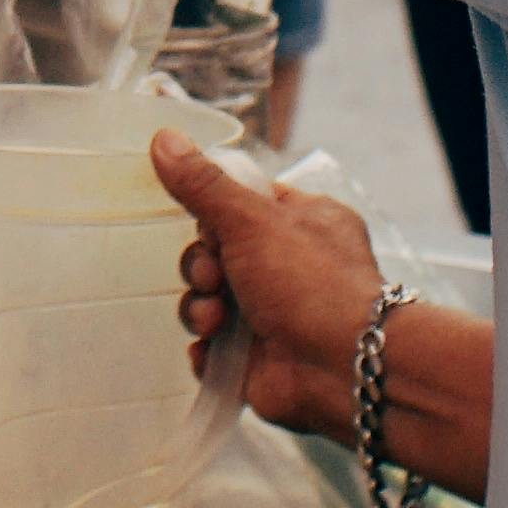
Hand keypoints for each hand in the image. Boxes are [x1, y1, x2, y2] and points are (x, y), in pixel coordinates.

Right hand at [150, 139, 384, 441]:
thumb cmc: (313, 285)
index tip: (211, 225)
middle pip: (213, 254)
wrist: (344, 368)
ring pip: (206, 300)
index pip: (240, 204)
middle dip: (202, 267)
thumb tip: (164, 138)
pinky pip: (209, 349)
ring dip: (200, 308)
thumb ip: (204, 184)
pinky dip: (206, 350)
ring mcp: (271, 314)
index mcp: (301, 223)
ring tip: (216, 321)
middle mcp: (288, 266)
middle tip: (214, 277)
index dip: (214, 216)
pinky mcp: (254, 360)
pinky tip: (214, 351)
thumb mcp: (253, 220)